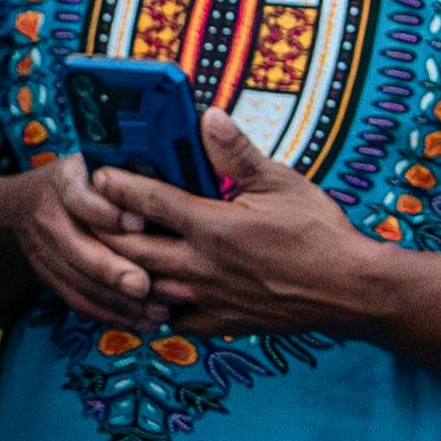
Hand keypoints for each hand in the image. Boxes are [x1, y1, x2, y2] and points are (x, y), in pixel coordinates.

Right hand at [0, 154, 159, 327]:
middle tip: (144, 286)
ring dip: (115, 301)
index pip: (80, 198)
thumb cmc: (81, 181)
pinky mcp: (46, 276)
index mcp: (63, 183)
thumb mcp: (96, 165)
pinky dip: (108, 314)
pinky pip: (76, 300)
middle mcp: (47, 216)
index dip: (108, 213)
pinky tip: (140, 322)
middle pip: (76, 248)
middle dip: (110, 270)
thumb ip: (128, 177)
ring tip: (155, 312)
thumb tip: (177, 188)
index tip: (140, 223)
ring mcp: (42, 250)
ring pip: (77, 281)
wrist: (22, 203)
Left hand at [104, 111, 409, 341]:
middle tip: (87, 213)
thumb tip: (208, 118)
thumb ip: (237, 154)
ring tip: (103, 251)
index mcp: (214, 227)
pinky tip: (144, 291)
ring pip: (143, 286)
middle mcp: (203, 265)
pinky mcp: (220, 322)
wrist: (354, 293)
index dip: (116, 185)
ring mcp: (208, 298)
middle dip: (103, 231)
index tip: (96, 173)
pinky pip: (170, 319)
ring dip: (120, 269)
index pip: (149, 202)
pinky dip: (151, 306)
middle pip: (130, 249)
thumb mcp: (283, 184)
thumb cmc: (321, 235)